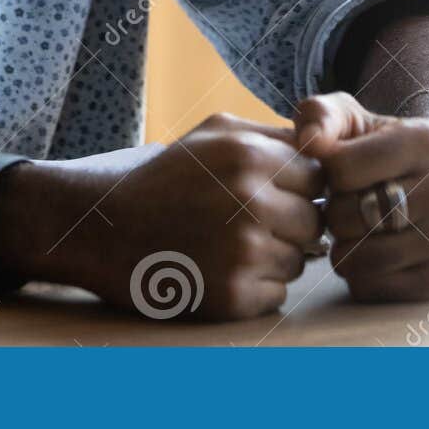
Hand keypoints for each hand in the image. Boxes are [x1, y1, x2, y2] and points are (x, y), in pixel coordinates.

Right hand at [0, 113, 324, 320]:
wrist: (102, 228)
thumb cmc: (162, 179)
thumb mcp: (212, 134)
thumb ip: (272, 134)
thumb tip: (326, 145)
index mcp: (249, 155)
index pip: (319, 178)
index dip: (298, 188)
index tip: (270, 192)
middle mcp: (250, 200)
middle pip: (316, 223)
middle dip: (290, 225)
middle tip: (246, 223)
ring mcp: (242, 251)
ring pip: (299, 262)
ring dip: (274, 258)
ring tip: (226, 245)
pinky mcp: (232, 295)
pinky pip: (277, 295)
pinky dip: (255, 289)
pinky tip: (218, 270)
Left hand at [294, 92, 428, 301]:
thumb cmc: (376, 150)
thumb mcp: (349, 118)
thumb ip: (319, 115)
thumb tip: (310, 141)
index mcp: (428, 141)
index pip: (342, 168)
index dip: (326, 172)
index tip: (339, 168)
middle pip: (347, 216)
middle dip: (333, 211)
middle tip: (348, 202)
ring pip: (357, 258)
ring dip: (341, 246)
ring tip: (356, 226)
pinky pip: (369, 287)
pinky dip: (356, 274)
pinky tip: (370, 250)